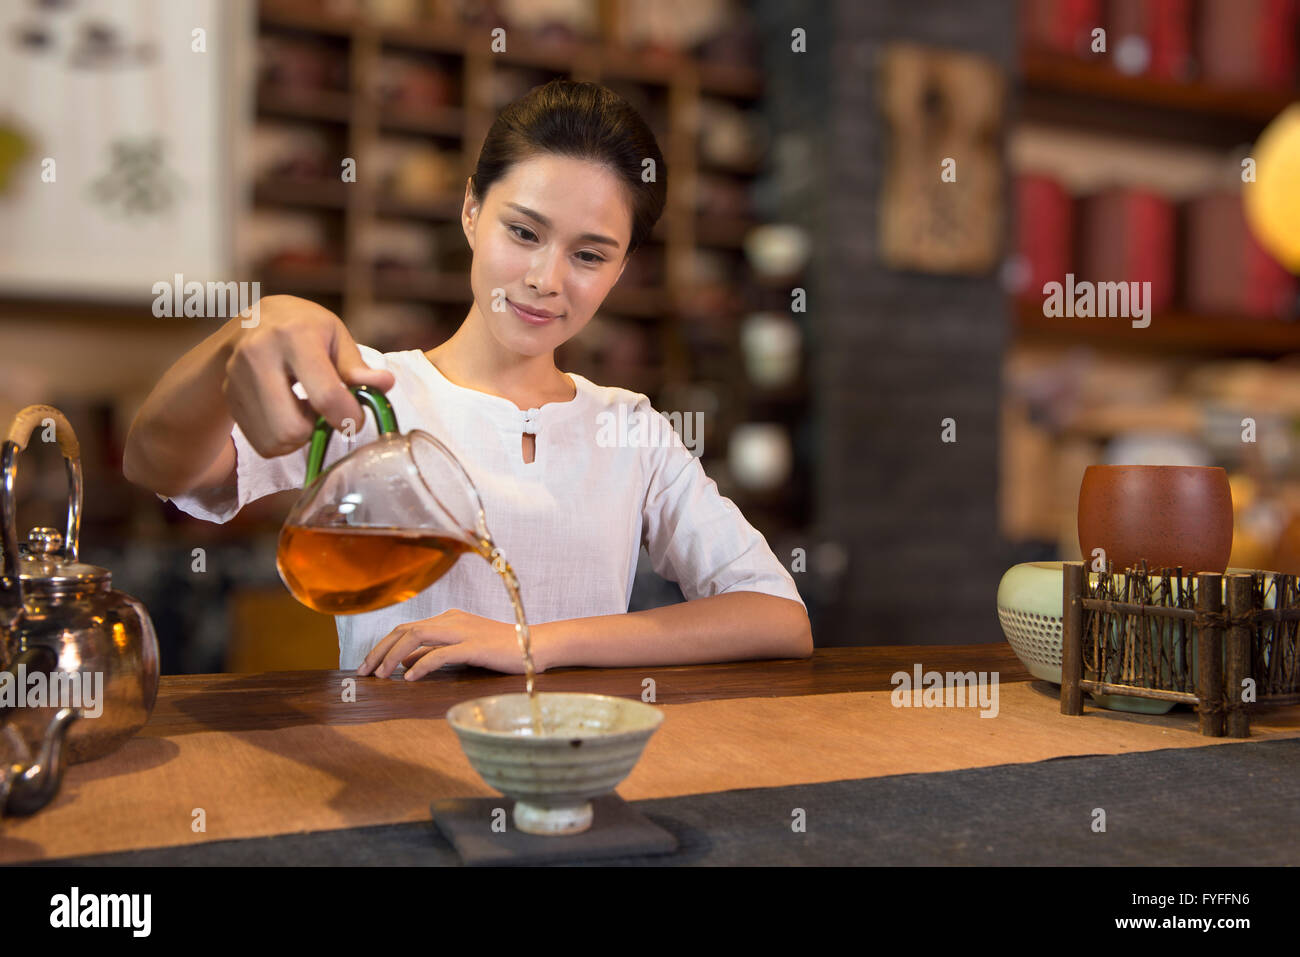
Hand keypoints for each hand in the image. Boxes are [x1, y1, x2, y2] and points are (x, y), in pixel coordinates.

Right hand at [222, 295, 395, 457]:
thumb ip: (356, 366)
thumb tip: (384, 384)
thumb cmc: (302, 327)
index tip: (355, 419)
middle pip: (292, 429)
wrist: (250, 322)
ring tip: (303, 411)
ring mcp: (237, 377)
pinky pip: (261, 443)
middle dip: (314, 432)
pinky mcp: (229, 396)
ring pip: (275, 441)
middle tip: (322, 413)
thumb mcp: (334, 335)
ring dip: (297, 438)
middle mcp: (259, 355)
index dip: (348, 417)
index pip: (326, 395)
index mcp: (294, 335)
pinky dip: (280, 438)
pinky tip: (286, 413)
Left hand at [355, 609, 545, 679]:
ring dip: (393, 656)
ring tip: (381, 675)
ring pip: (417, 637)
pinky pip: (440, 653)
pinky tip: (409, 678)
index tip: (368, 665)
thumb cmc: (503, 649)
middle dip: (380, 650)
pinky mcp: (475, 646)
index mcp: (449, 618)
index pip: (406, 628)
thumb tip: (405, 663)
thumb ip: (435, 652)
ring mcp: (463, 631)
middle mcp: (452, 620)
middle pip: (405, 630)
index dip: (383, 645)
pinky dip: (421, 665)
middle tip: (364, 672)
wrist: (537, 644)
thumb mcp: (463, 648)